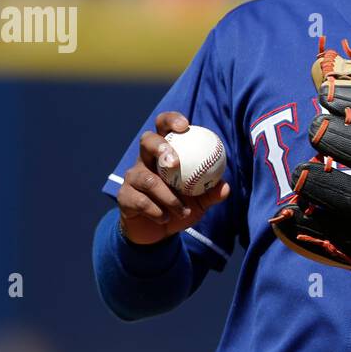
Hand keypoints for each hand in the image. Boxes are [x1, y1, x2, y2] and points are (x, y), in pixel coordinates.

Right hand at [117, 111, 230, 245]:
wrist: (158, 231)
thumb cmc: (180, 207)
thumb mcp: (200, 202)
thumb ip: (211, 193)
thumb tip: (225, 186)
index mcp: (163, 153)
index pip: (163, 127)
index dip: (171, 120)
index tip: (185, 125)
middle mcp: (145, 160)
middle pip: (146, 141)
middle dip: (160, 147)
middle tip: (174, 162)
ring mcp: (132, 177)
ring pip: (148, 179)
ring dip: (169, 197)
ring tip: (184, 210)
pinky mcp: (124, 196)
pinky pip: (140, 201)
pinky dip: (157, 211)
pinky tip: (165, 218)